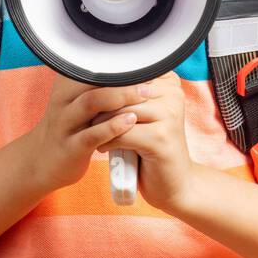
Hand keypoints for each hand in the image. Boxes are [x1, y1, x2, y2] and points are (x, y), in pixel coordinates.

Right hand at [24, 72, 148, 194]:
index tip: (146, 61)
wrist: (42, 161)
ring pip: (91, 102)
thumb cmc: (69, 127)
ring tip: (146, 94)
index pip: (94, 66)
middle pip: (93, 80)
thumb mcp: (77, 101)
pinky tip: (131, 121)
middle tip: (152, 75)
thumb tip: (135, 68)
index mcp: (65, 85)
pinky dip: (113, 126)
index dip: (120, 63)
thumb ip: (98, 85)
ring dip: (121, 97)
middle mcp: (62, 100)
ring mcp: (64, 123)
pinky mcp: (71, 147)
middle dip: (125, 76)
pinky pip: (92, 134)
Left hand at [93, 71, 193, 211]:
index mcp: (169, 83)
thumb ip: (127, 95)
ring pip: (121, 112)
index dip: (104, 84)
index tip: (87, 97)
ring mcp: (170, 116)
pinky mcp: (162, 138)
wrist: (173, 184)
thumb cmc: (151, 147)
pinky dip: (108, 141)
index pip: (128, 72)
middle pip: (123, 91)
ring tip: (92, 133)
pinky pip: (123, 133)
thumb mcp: (141, 116)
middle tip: (85, 118)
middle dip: (99, 105)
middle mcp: (173, 94)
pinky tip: (102, 148)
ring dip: (100, 125)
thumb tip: (89, 76)